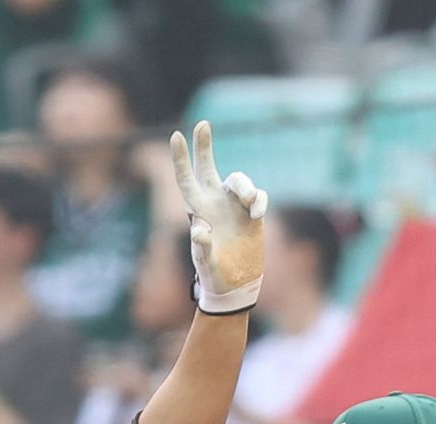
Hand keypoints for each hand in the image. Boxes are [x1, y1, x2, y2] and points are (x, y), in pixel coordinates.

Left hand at [169, 120, 266, 313]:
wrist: (235, 286)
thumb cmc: (215, 277)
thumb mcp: (206, 265)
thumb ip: (202, 249)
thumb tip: (199, 231)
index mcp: (198, 212)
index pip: (187, 180)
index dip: (181, 159)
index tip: (176, 135)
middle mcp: (214, 204)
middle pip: (208, 168)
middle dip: (204, 147)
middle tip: (202, 125)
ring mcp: (234, 207)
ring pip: (240, 181)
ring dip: (246, 188)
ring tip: (251, 206)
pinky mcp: (252, 214)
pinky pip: (259, 196)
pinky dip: (259, 202)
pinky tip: (257, 217)